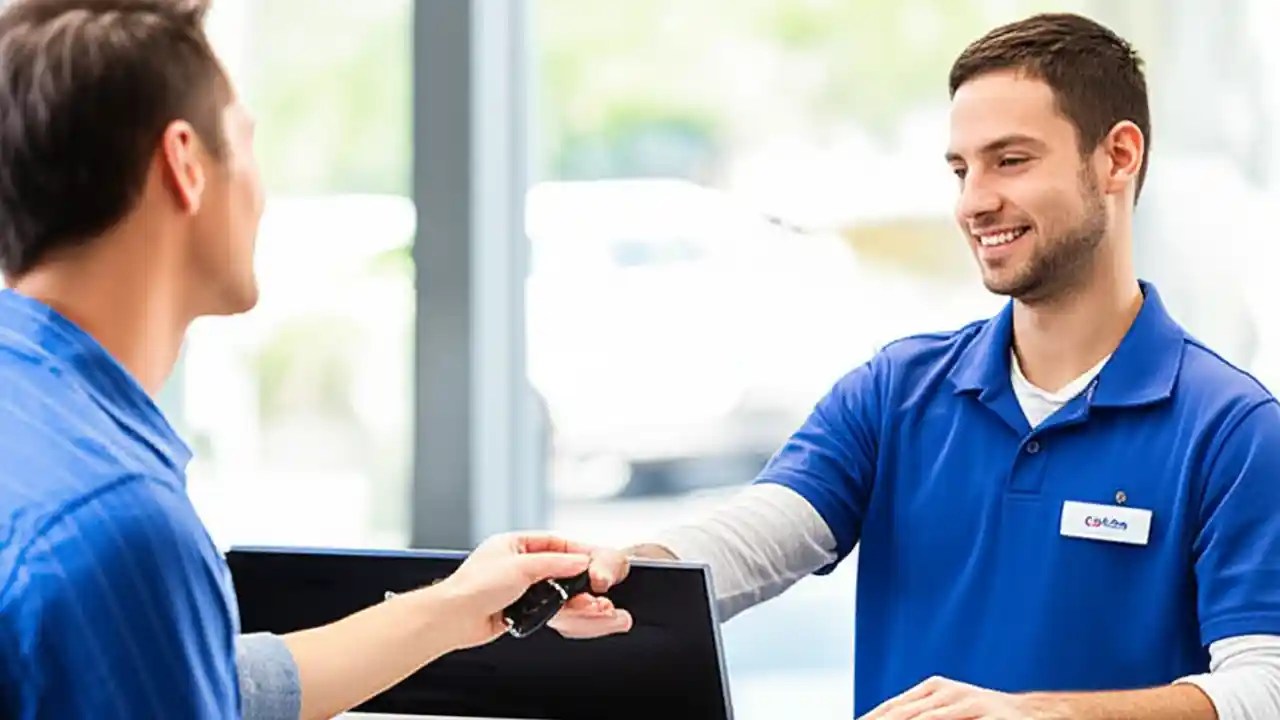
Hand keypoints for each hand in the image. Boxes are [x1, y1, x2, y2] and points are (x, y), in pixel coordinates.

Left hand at [433, 532, 627, 648]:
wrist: (454, 619)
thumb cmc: (473, 587)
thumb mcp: (520, 567)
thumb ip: (554, 563)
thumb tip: (580, 561)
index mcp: (514, 544)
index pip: (554, 542)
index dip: (577, 549)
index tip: (596, 557)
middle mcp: (516, 564)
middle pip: (558, 566)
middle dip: (578, 575)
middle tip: (597, 581)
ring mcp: (518, 587)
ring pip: (555, 588)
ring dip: (572, 594)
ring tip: (588, 600)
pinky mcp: (518, 608)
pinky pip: (547, 606)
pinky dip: (560, 608)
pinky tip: (569, 609)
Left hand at [860, 676, 1036, 719]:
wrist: (1034, 715)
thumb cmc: (987, 719)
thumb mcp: (951, 714)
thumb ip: (924, 716)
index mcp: (932, 690)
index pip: (891, 708)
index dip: (870, 718)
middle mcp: (943, 691)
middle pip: (898, 712)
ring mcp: (961, 700)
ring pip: (916, 717)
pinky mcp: (977, 709)